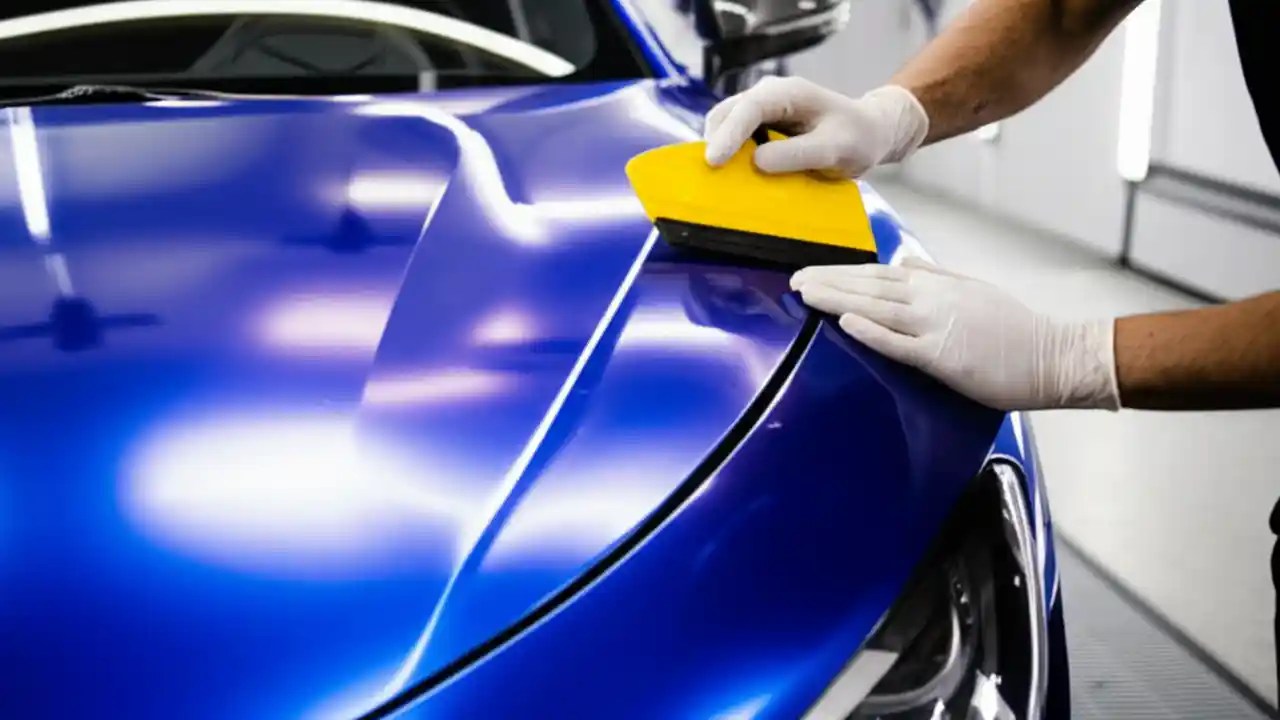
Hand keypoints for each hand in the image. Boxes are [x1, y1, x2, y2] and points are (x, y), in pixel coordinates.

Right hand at [703, 76, 928, 177]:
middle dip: (715, 142)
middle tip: (708, 177)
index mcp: (788, 92)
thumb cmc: (858, 137)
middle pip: (727, 114)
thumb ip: (799, 154)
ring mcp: (761, 110)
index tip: (714, 162)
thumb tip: (757, 162)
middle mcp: (768, 95)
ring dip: (719, 150)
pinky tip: (730, 176)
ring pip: (725, 125)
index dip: (729, 135)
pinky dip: (728, 156)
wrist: (868, 133)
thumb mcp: (836, 148)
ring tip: (717, 179)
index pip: (750, 108)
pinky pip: (734, 138)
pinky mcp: (758, 127)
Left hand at [790, 258, 1120, 410]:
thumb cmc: (1015, 329)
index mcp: (937, 284)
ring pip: (877, 308)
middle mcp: (932, 300)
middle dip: (829, 282)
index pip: (878, 273)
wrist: (1052, 356)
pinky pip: (899, 343)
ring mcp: (936, 327)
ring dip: (839, 299)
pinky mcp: (942, 357)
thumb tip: (905, 260)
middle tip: (793, 279)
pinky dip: (871, 331)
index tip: (813, 272)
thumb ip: (935, 274)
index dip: (842, 272)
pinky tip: (846, 323)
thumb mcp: (972, 289)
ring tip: (806, 293)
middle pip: (869, 286)